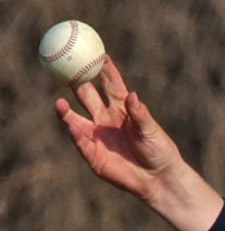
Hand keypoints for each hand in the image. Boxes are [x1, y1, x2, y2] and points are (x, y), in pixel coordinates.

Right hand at [54, 57, 221, 230]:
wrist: (159, 180)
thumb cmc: (159, 151)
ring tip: (59, 103)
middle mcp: (106, 118)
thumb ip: (140, 114)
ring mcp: (98, 136)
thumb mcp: (151, 130)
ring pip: (76, 119)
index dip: (102, 67)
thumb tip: (132, 96)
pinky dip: (75, 135)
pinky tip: (71, 126)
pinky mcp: (95, 156)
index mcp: (122, 107)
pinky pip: (81, 143)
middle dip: (75, 81)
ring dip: (66, 112)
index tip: (94, 50)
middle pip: (86, 95)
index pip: (109, 82)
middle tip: (65, 70)